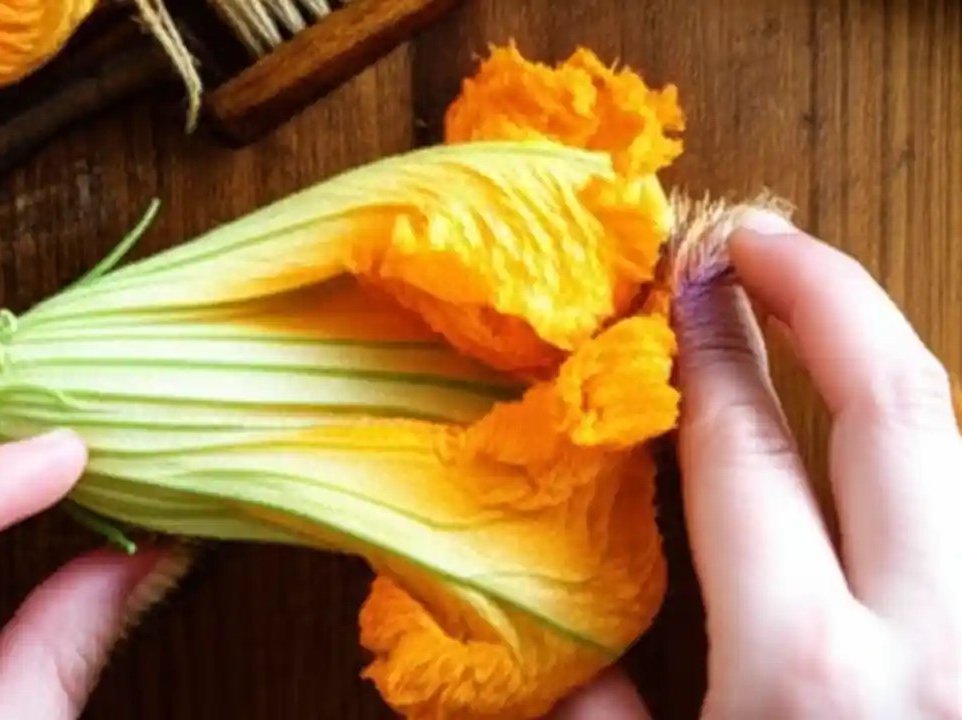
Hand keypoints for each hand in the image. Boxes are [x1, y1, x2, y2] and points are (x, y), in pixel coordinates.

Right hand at [676, 212, 960, 717]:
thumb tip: (572, 654)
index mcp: (809, 672)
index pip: (746, 454)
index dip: (709, 353)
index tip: (686, 286)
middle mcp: (932, 642)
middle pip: (894, 404)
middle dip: (827, 291)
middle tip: (762, 240)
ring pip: (958, 451)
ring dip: (887, 372)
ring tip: (822, 328)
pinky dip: (924, 464)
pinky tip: (877, 458)